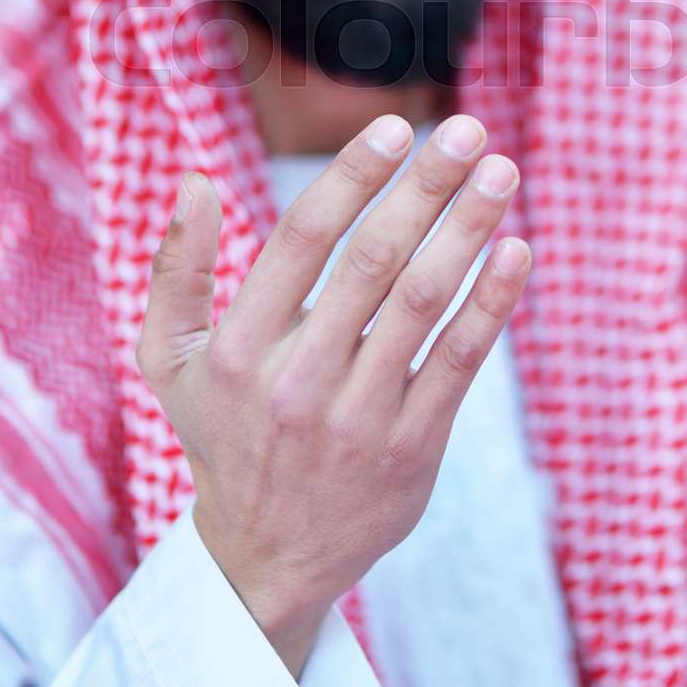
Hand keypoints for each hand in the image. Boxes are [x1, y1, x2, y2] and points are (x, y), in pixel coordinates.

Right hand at [136, 112, 530, 676]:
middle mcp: (299, 380)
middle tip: (469, 130)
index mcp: (241, 347)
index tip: (397, 127)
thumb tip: (195, 180)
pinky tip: (517, 251)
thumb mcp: (168, 362)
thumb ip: (175, 271)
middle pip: (373, 261)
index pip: (302, 239)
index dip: (352, 176)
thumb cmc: (223, 433)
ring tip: (502, 174)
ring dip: (469, 231)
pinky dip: (492, 304)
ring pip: (422, 304)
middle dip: (426, 186)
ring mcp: (359, 418)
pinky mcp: (412, 449)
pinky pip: (458, 362)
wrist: (266, 560)